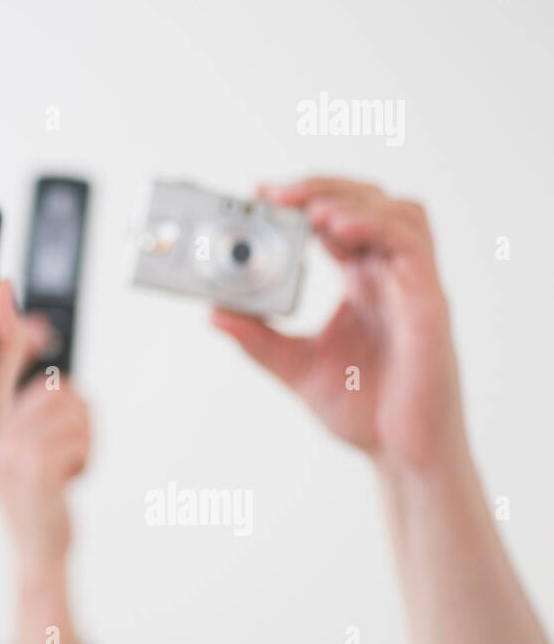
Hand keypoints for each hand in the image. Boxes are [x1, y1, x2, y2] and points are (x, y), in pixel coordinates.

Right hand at [0, 371, 90, 573]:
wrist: (36, 557)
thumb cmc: (41, 507)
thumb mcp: (28, 458)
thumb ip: (37, 421)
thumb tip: (66, 383)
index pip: (50, 386)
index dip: (72, 409)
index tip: (64, 440)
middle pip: (64, 393)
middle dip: (81, 422)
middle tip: (71, 455)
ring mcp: (15, 451)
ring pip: (75, 417)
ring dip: (84, 445)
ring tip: (66, 471)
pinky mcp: (37, 469)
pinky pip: (79, 443)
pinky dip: (85, 463)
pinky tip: (68, 484)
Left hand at [212, 177, 463, 471]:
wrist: (403, 457)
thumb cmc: (365, 412)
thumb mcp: (295, 367)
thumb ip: (257, 340)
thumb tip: (213, 314)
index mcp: (363, 283)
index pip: (339, 218)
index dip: (305, 198)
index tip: (261, 194)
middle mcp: (391, 277)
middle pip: (370, 202)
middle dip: (322, 186)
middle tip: (274, 192)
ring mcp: (414, 287)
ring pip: (399, 212)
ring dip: (352, 199)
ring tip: (309, 208)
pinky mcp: (429, 306)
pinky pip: (412, 248)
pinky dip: (377, 227)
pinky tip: (338, 228)